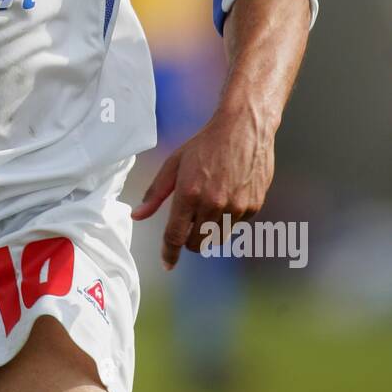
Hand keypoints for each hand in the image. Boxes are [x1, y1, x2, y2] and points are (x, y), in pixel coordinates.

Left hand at [130, 108, 274, 269]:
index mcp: (189, 194)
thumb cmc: (205, 144)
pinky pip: (236, 225)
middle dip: (189, 239)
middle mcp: (213, 204)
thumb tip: (137, 215)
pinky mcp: (254, 206)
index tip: (167, 263)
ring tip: (210, 201)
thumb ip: (155, 194)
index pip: (175, 236)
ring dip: (209, 229)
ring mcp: (236, 207)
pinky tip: (229, 193)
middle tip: (188, 221)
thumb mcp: (173, 164)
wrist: (244, 128)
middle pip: (197, 243)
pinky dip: (228, 217)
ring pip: (217, 237)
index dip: (169, 253)